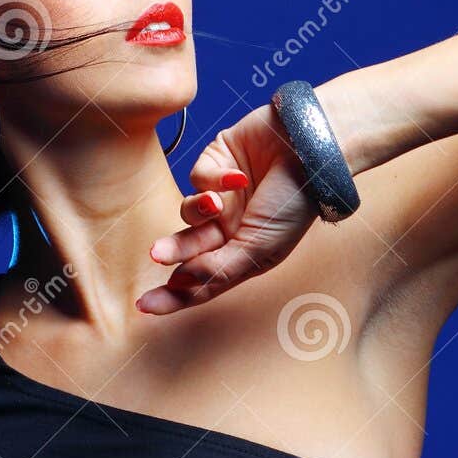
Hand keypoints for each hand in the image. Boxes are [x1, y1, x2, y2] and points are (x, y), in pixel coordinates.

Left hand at [138, 102, 322, 314]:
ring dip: (198, 211)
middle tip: (157, 254)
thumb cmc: (294, 204)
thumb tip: (180, 282)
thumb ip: (220, 269)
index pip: (204, 281)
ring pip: (188, 212)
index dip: (175, 296)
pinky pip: (198, 178)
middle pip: (188, 248)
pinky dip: (214, 180)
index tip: (146, 306)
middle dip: (174, 251)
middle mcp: (231, 228)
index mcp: (245, 254)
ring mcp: (223, 196)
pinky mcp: (216, 163)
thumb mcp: (260, 248)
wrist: (311, 151)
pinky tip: (237, 176)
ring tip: (215, 205)